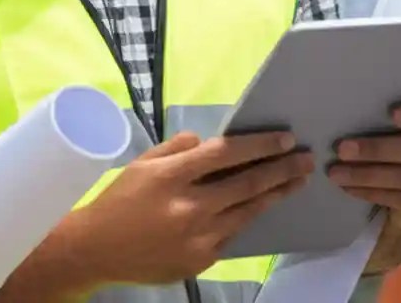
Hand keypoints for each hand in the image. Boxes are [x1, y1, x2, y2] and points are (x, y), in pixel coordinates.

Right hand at [71, 130, 314, 284]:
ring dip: (277, 194)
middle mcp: (188, 207)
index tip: (286, 139)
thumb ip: (179, 149)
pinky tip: (264, 206)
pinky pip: (232, 235)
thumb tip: (210, 142)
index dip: (260, 145)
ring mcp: (196, 238)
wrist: (94, 251)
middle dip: (282, 169)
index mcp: (171, 177)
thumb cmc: (120, 201)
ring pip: (248, 211)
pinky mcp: (200, 260)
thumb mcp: (143, 164)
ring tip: (298, 182)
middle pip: (247, 184)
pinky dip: (248, 218)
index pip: (226, 154)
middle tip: (306, 159)